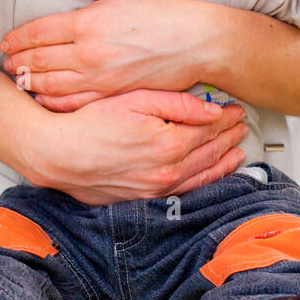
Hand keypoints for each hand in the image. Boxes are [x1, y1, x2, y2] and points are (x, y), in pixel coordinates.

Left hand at [0, 0, 217, 111]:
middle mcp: (88, 53)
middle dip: (18, 62)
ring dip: (30, 83)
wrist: (197, 42)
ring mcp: (100, 79)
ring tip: (19, 79)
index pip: (37, 33)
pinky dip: (52, 103)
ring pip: (50, 86)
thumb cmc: (162, 12)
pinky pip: (72, 104)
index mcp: (87, 23)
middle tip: (7, 62)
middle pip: (38, 61)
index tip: (6, 41)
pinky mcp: (112, 96)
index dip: (17, 39)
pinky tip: (44, 99)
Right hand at [37, 89, 249, 203]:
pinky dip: (205, 182)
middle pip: (210, 152)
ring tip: (236, 150)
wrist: (58, 153)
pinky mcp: (146, 199)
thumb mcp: (135, 99)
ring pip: (203, 175)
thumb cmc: (90, 123)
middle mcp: (168, 171)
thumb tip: (211, 109)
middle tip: (241, 126)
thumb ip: (177, 104)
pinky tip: (211, 174)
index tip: (235, 110)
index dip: (226, 117)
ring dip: (223, 162)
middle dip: (229, 136)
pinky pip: (186, 192)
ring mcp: (158, 189)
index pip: (209, 128)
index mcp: (169, 143)